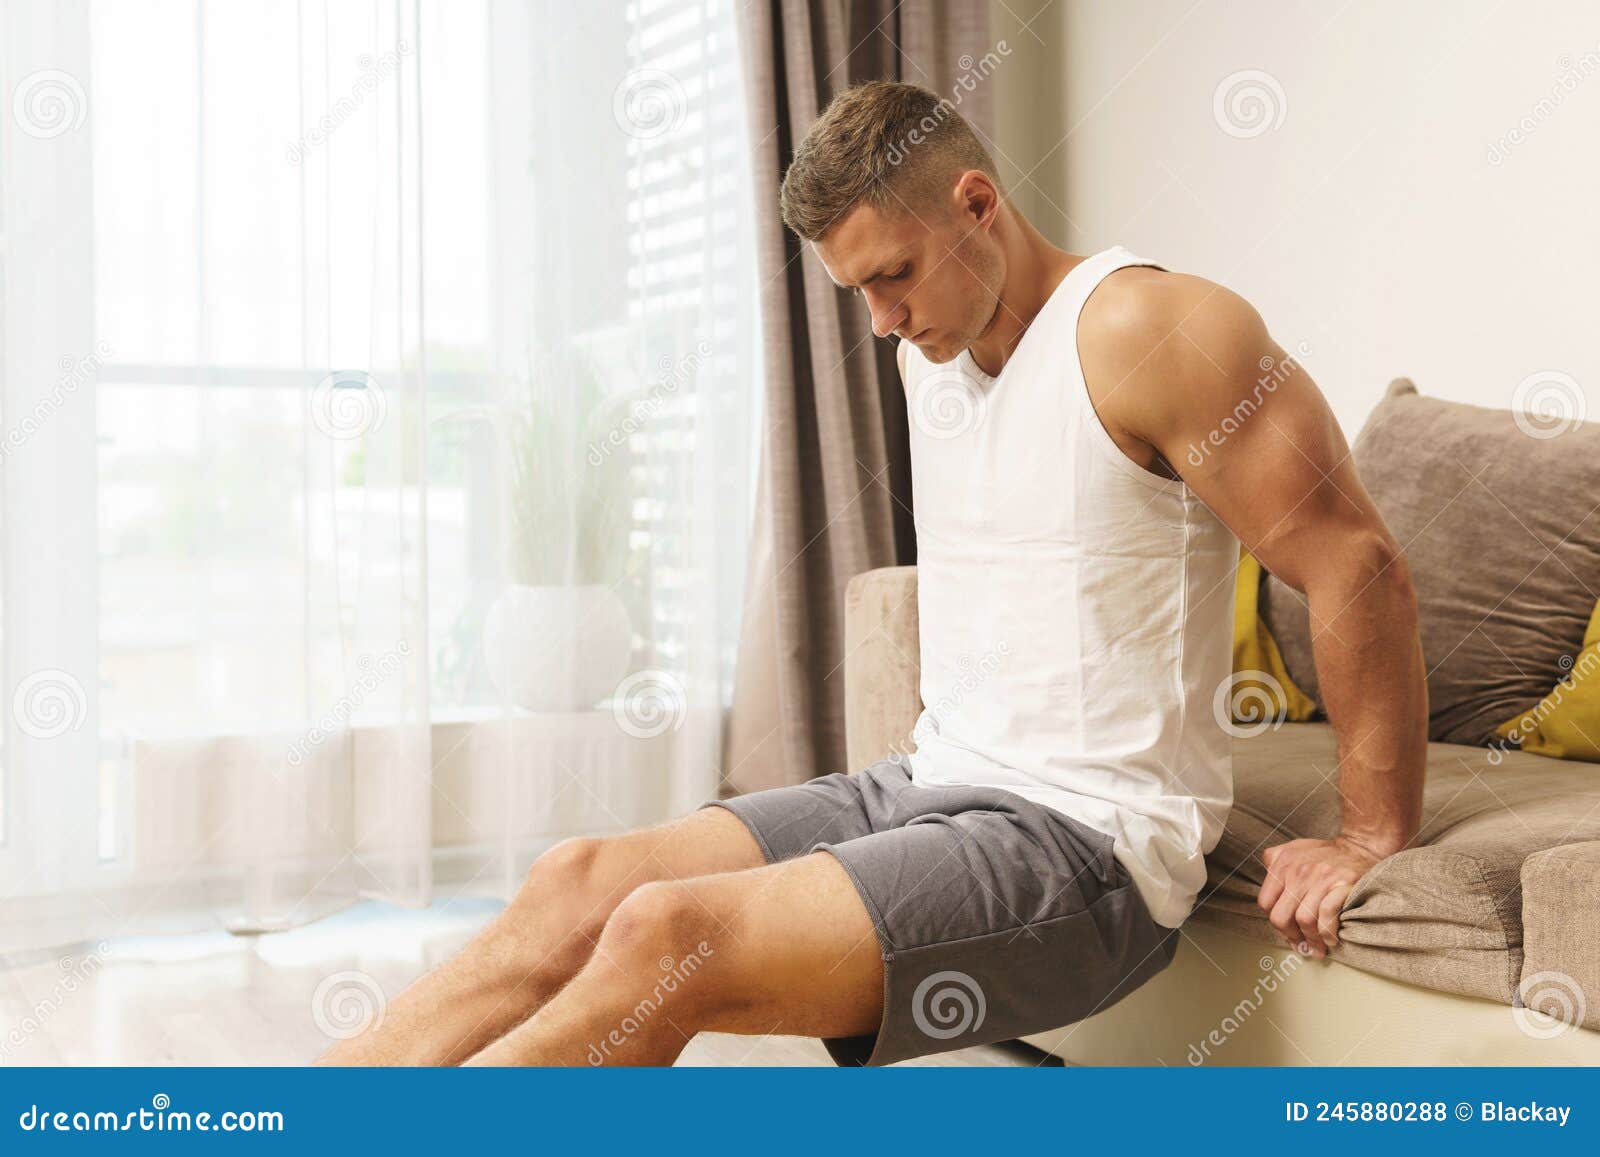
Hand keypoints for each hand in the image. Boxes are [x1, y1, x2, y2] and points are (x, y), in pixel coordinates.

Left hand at [1256, 835, 1383, 957]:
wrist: (1359, 847)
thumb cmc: (1324, 854)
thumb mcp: (1293, 850)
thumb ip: (1274, 863)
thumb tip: (1266, 885)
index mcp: (1282, 864)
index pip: (1266, 903)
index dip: (1276, 923)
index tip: (1287, 933)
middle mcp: (1298, 870)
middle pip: (1281, 916)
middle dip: (1292, 937)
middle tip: (1302, 947)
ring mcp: (1320, 877)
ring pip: (1304, 919)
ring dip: (1312, 940)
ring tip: (1317, 949)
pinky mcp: (1342, 883)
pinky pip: (1327, 914)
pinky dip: (1327, 932)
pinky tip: (1330, 940)